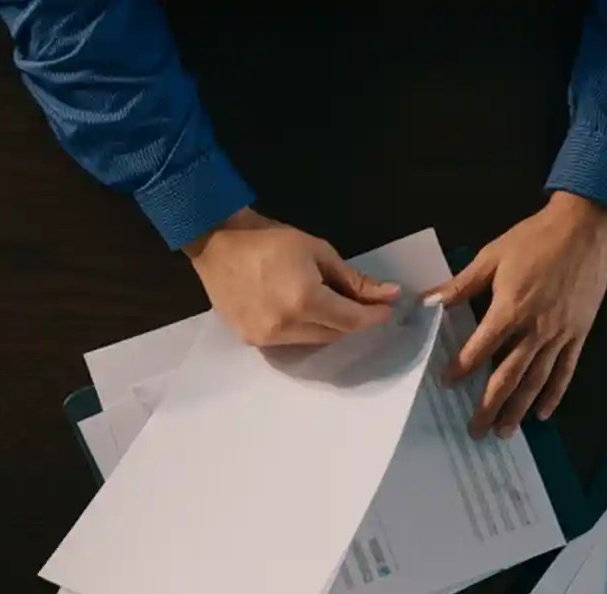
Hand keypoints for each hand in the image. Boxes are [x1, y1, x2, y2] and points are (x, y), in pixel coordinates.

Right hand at [184, 208, 401, 345]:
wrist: (217, 241)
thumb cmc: (270, 239)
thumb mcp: (318, 251)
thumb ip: (353, 279)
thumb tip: (389, 294)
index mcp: (305, 301)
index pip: (352, 321)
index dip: (373, 316)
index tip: (387, 307)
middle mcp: (286, 327)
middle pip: (334, 334)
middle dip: (349, 319)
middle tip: (356, 301)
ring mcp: (266, 338)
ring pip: (312, 340)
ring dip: (325, 325)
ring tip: (323, 302)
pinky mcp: (250, 340)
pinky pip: (288, 342)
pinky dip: (301, 328)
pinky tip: (296, 309)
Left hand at [427, 192, 606, 437]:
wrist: (586, 228)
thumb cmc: (535, 239)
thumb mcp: (492, 256)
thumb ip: (462, 285)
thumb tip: (430, 301)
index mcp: (510, 308)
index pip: (481, 348)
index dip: (463, 368)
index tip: (448, 384)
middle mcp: (535, 329)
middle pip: (509, 375)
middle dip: (490, 405)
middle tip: (475, 430)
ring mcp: (560, 334)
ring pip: (537, 380)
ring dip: (519, 408)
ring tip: (505, 432)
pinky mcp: (579, 334)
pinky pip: (566, 370)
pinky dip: (554, 394)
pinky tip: (542, 413)